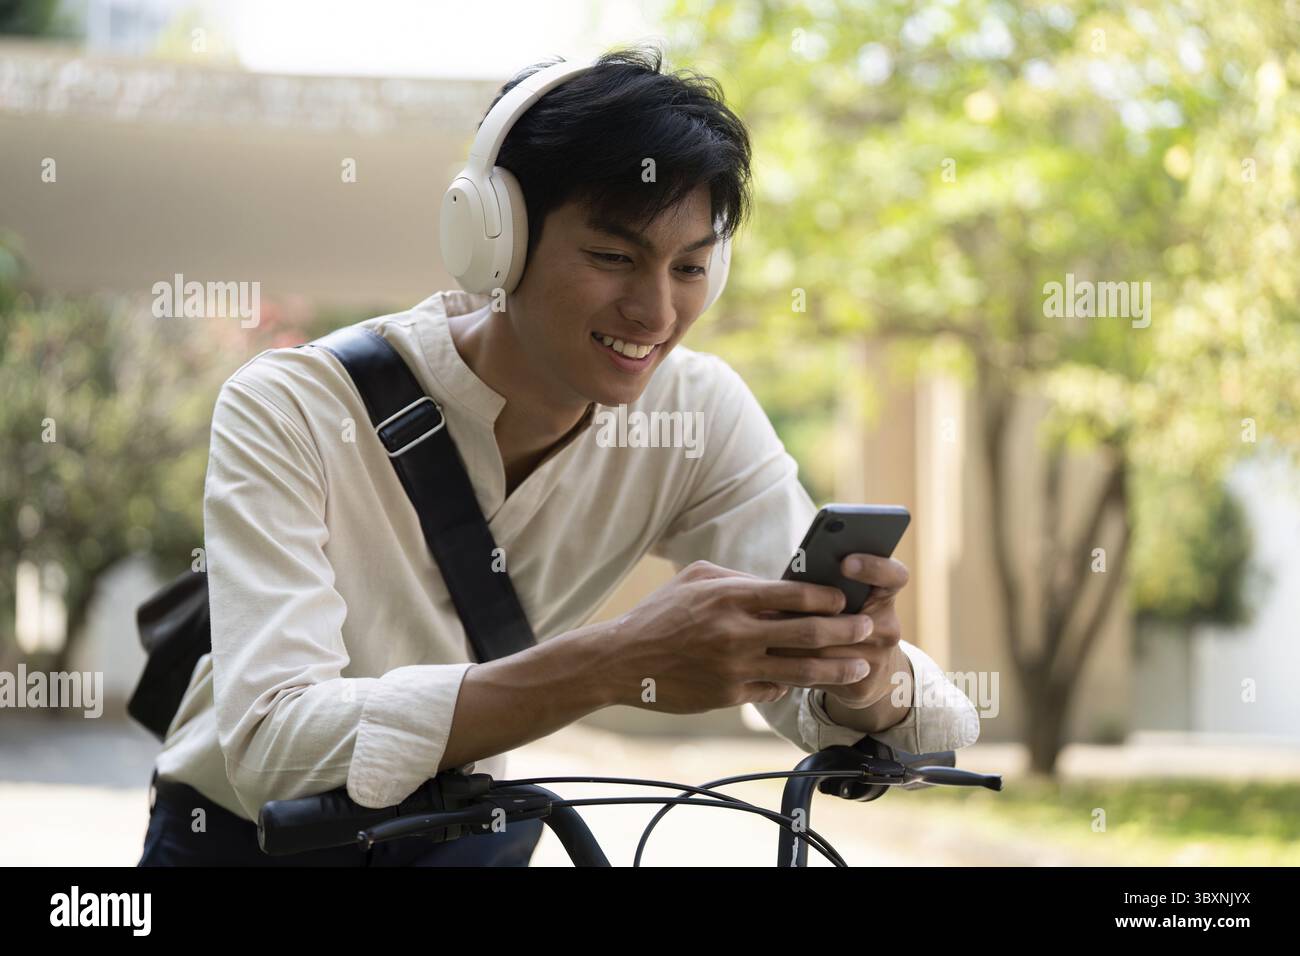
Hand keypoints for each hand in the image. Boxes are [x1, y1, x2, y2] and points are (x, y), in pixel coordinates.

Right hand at [606, 560, 876, 713]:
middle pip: (808, 633)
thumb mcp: (697, 579)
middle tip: (868, 628)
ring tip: (860, 666)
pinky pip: (774, 691)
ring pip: (801, 670)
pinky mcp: (729, 696)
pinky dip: (792, 685)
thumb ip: (740, 580)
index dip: (827, 597)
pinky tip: (806, 681)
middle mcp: (737, 633)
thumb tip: (780, 584)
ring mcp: (734, 668)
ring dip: (836, 668)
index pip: (794, 595)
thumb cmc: (661, 612)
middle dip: (845, 631)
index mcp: (731, 597)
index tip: (845, 599)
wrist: (623, 660)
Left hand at [768, 553, 910, 709]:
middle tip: (772, 604)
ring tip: (759, 628)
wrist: (870, 671)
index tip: (846, 562)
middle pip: (844, 617)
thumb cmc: (843, 619)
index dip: (874, 567)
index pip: (894, 575)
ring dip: (787, 639)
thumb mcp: (845, 597)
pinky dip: (790, 663)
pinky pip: (818, 672)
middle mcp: (888, 626)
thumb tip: (789, 579)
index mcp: (885, 595)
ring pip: (824, 647)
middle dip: (805, 613)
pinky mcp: (862, 685)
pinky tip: (767, 655)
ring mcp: (878, 658)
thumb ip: (827, 584)